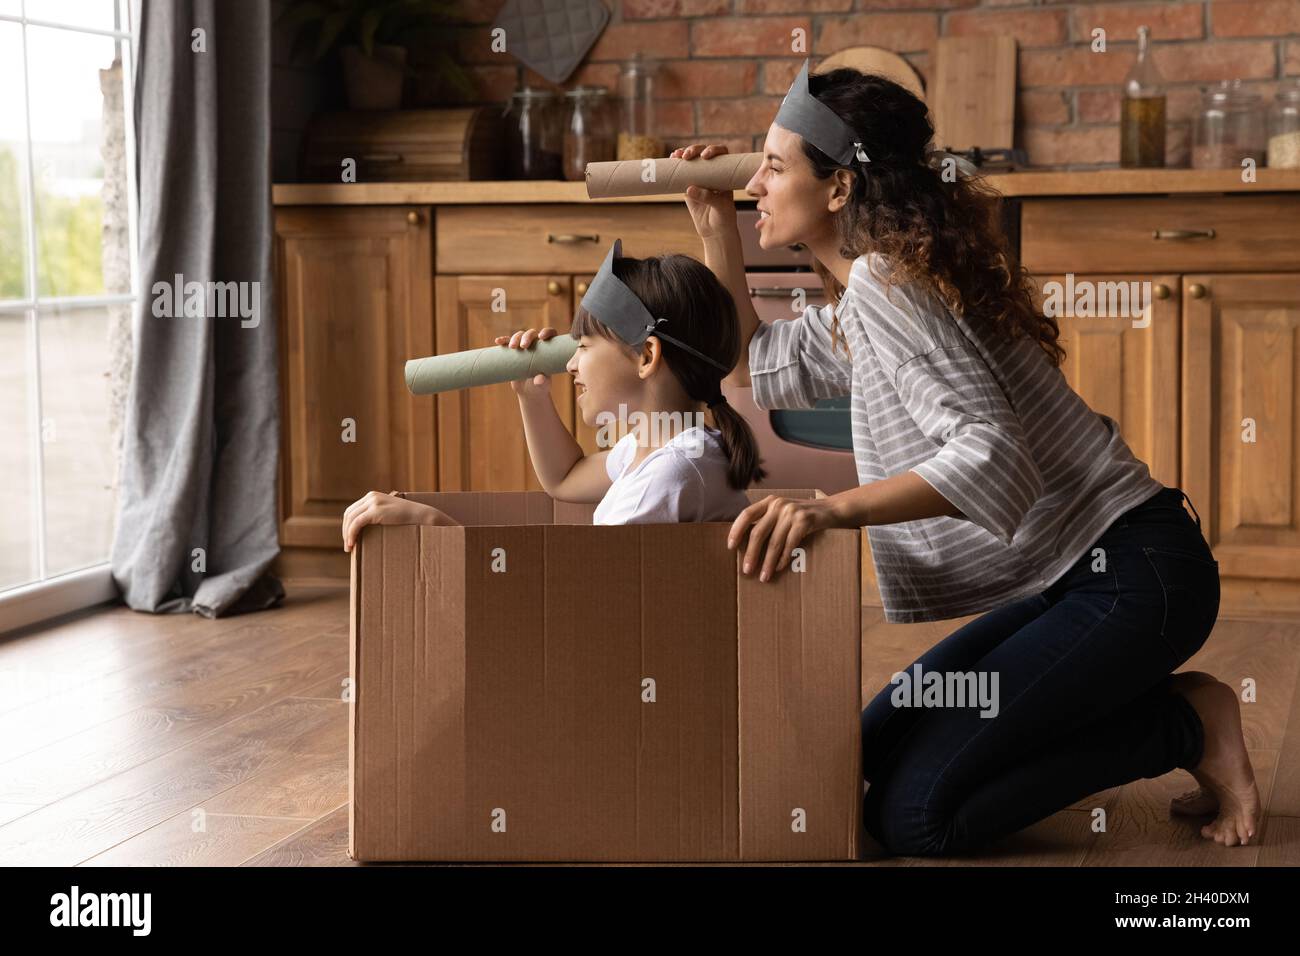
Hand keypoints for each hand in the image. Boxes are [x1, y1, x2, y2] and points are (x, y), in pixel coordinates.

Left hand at [342, 490, 449, 551]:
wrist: (420, 515)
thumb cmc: (408, 518)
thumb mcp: (390, 512)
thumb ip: (379, 514)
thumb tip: (369, 528)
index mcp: (372, 496)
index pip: (353, 509)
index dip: (347, 524)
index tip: (349, 537)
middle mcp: (371, 496)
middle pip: (349, 514)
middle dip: (345, 530)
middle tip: (348, 545)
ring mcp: (373, 502)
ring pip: (351, 519)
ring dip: (347, 534)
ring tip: (349, 547)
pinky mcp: (375, 511)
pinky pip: (356, 523)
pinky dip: (351, 534)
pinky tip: (352, 544)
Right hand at [494, 326, 559, 397]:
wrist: (528, 391)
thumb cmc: (540, 387)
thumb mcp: (543, 386)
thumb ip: (543, 382)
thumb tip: (539, 380)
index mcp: (547, 350)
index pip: (550, 334)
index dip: (547, 332)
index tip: (541, 337)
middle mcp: (536, 345)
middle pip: (532, 334)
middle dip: (526, 337)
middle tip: (523, 346)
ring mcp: (524, 348)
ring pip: (519, 335)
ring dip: (515, 338)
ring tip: (512, 347)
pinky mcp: (513, 352)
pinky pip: (507, 343)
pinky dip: (503, 340)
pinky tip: (498, 341)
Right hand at [670, 143, 737, 240]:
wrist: (715, 231)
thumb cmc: (724, 218)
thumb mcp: (720, 207)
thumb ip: (707, 197)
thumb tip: (689, 188)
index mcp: (725, 174)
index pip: (722, 154)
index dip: (714, 150)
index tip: (705, 156)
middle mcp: (713, 172)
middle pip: (704, 153)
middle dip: (695, 150)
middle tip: (687, 156)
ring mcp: (700, 178)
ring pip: (692, 160)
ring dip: (684, 154)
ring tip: (677, 156)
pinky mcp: (688, 186)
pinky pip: (682, 173)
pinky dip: (676, 165)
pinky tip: (672, 160)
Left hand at [727, 495, 841, 581]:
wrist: (832, 509)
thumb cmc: (804, 516)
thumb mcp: (784, 512)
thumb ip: (769, 521)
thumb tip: (749, 546)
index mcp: (770, 501)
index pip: (746, 514)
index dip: (736, 530)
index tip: (730, 547)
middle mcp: (778, 504)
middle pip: (758, 532)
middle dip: (751, 554)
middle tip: (746, 570)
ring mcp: (792, 512)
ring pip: (774, 542)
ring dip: (767, 562)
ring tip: (763, 576)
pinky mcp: (804, 521)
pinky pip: (789, 545)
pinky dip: (783, 559)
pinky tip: (779, 568)